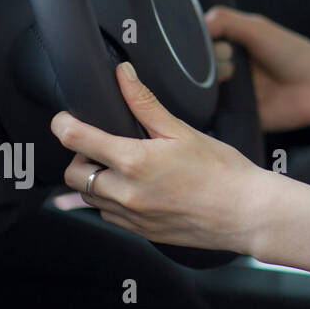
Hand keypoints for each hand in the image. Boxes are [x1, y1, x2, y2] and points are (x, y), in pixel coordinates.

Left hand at [50, 62, 273, 252]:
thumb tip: (123, 76)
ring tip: (125, 166)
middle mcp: (126, 192)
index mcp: (135, 161)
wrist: (246, 212)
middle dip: (80, 156)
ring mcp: (131, 216)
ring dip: (96, 179)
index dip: (64, 124)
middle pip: (74, 173)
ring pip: (89, 196)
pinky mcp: (140, 232)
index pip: (77, 140)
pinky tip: (139, 187)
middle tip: (104, 144)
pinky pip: (108, 214)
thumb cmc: (222, 171)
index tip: (64, 119)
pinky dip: (112, 199)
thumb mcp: (183, 131)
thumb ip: (145, 104)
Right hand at [206, 6, 309, 131]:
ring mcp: (227, 91)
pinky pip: (207, 112)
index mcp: (229, 44)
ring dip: (209, 80)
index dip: (198, 40)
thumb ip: (225, 21)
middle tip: (232, 61)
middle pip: (192, 64)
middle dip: (207, 60)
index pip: (195, 40)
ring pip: (196, 87)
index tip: (214, 41)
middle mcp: (225, 66)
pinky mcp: (232, 114)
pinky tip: (218, 96)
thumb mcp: (258, 29)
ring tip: (233, 77)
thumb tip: (195, 25)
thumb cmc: (293, 54)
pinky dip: (206, 105)